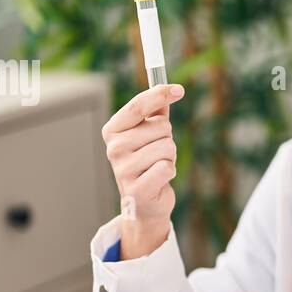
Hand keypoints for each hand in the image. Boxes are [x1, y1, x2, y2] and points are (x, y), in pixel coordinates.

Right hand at [101, 83, 183, 258]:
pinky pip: (167, 167)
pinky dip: (170, 172)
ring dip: (170, 157)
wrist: (144, 203)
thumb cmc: (147, 164)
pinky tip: (159, 179)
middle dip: (167, 139)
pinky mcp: (137, 188)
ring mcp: (123, 169)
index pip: (138, 105)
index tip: (179, 89)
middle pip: (161, 127)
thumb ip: (156, 111)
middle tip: (157, 154)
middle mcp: (114, 147)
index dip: (160, 94)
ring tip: (157, 167)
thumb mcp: (148, 134)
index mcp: (113, 130)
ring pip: (167, 147)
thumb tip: (169, 88)